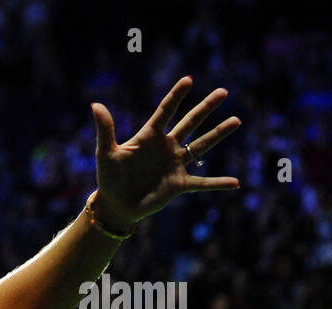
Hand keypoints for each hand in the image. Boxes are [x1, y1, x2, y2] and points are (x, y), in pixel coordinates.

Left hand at [91, 77, 241, 230]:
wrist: (115, 205)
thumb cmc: (109, 178)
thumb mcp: (105, 153)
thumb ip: (105, 129)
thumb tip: (95, 104)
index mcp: (149, 137)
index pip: (165, 111)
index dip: (176, 96)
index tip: (189, 80)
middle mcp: (166, 147)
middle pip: (190, 123)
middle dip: (205, 108)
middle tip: (223, 92)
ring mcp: (175, 165)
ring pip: (201, 147)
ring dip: (218, 134)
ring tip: (236, 121)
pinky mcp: (179, 185)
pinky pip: (202, 183)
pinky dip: (218, 184)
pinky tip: (236, 183)